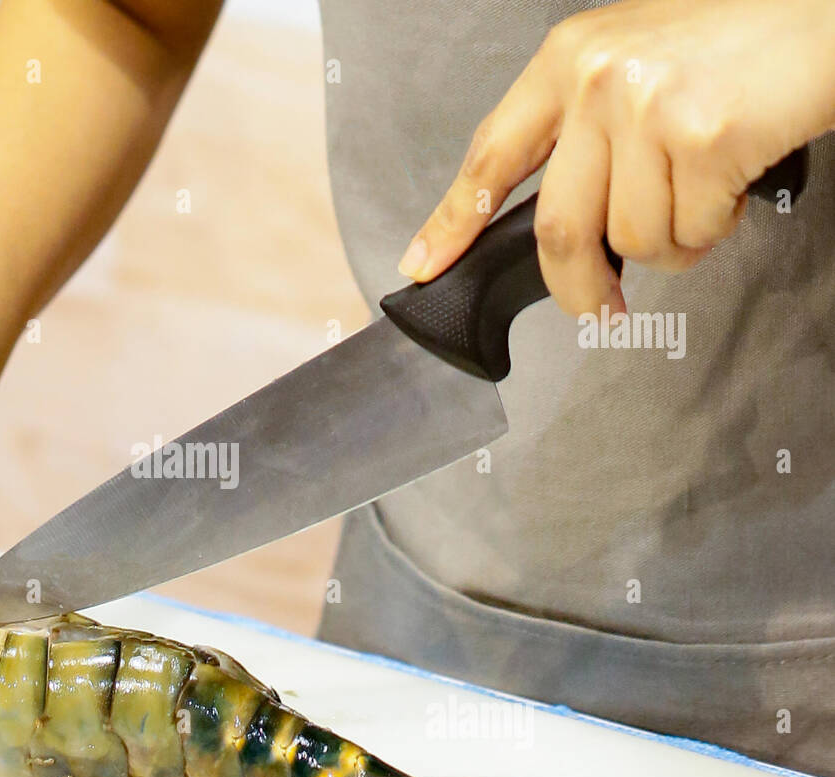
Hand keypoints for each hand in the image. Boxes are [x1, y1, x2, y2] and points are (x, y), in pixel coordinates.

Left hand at [398, 0, 834, 315]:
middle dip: (577, 286)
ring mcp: (647, 107)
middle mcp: (598, 79)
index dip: (454, 218)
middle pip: (558, 227)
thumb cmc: (740, 41)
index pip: (492, 155)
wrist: (828, 15)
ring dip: (673, 243)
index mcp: (569, 60)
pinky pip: (688, 234)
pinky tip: (735, 183)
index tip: (424, 263)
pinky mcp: (703, 136)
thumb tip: (553, 219)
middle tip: (601, 306)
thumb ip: (584, 133)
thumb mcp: (634, 65)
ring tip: (706, 194)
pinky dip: (715, 229)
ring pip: (631, 239)